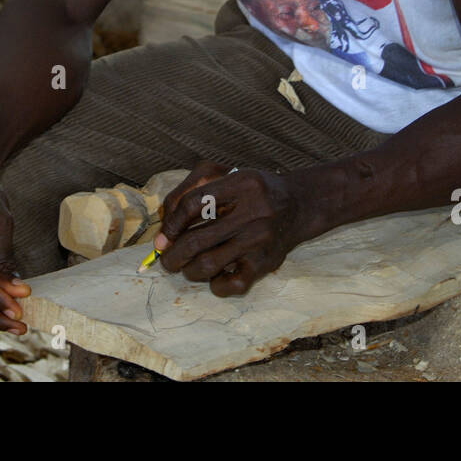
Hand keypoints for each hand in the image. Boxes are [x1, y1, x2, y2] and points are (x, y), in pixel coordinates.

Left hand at [155, 160, 309, 296]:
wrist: (298, 205)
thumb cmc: (250, 191)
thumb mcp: (222, 174)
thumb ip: (187, 190)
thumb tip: (163, 231)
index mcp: (241, 183)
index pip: (192, 204)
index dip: (171, 224)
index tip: (163, 237)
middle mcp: (254, 210)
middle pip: (196, 240)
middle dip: (173, 256)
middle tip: (168, 259)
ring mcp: (261, 238)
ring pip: (208, 264)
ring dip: (189, 271)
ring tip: (187, 267)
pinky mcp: (267, 262)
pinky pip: (232, 284)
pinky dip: (216, 285)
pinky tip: (214, 277)